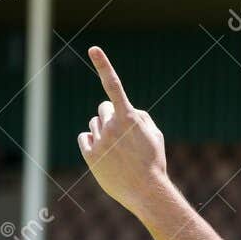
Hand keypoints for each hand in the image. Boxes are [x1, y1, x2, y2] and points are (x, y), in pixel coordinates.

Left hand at [78, 47, 172, 218]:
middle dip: (111, 117)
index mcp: (129, 118)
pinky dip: (92, 144)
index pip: (113, 86)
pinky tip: (106, 157)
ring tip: (118, 152)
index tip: (93, 48)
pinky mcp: (89, 154)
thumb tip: (125, 111)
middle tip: (122, 134)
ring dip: (104, 132)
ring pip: (95, 124)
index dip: (103, 65)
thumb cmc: (154, 162)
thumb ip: (140, 117)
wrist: (147, 191)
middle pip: (103, 109)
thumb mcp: (155, 135)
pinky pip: (85, 138)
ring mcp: (99, 140)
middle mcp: (111, 125)